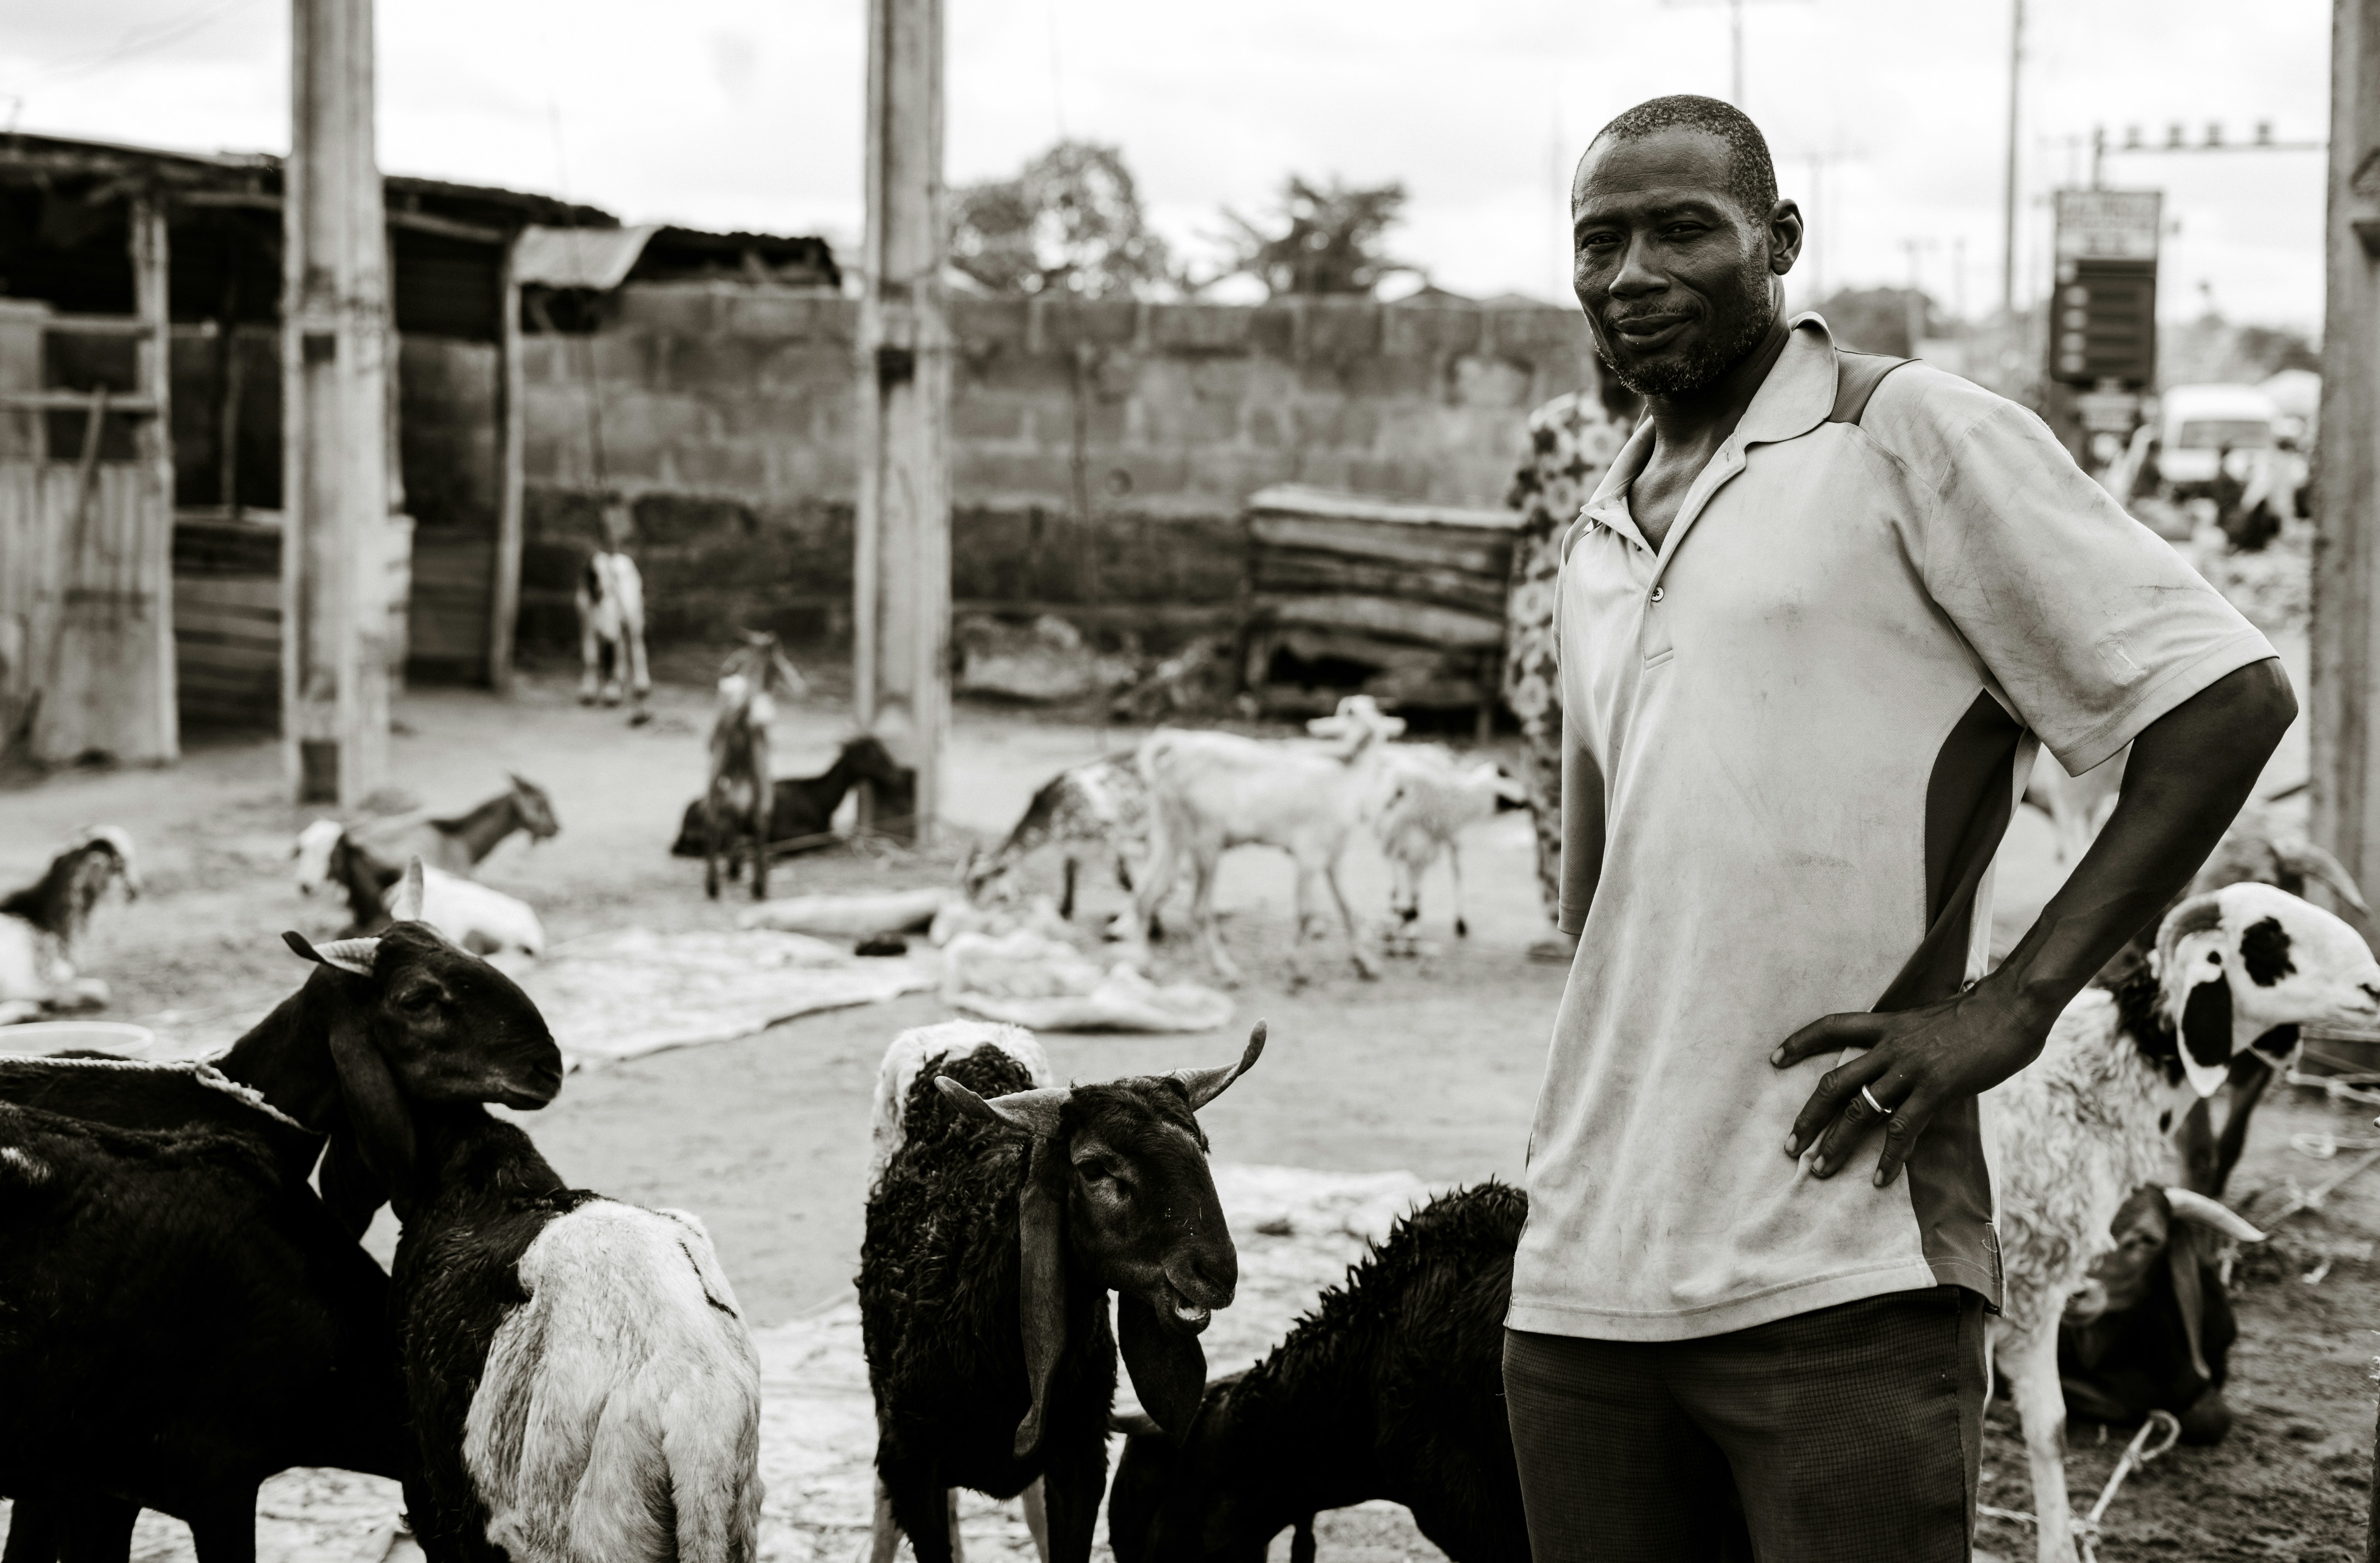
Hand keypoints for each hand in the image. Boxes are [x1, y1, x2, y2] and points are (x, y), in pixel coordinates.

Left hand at [1771, 982, 2053, 1186]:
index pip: (1831, 1027)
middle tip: (1789, 1146)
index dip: (1800, 1042)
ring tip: (1819, 1170)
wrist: (2011, 1006)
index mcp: (1887, 1024)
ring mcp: (1911, 1068)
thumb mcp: (1931, 1020)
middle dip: (1808, 1117)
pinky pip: (1903, 1129)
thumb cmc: (1979, 1013)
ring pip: (1859, 1110)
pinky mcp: (1936, 1088)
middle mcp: (1890, 1045)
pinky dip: (1889, 1157)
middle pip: (1834, 1082)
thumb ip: (1910, 1040)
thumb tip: (1902, 1059)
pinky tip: (1878, 1179)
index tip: (1774, 1059)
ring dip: (1836, 1144)